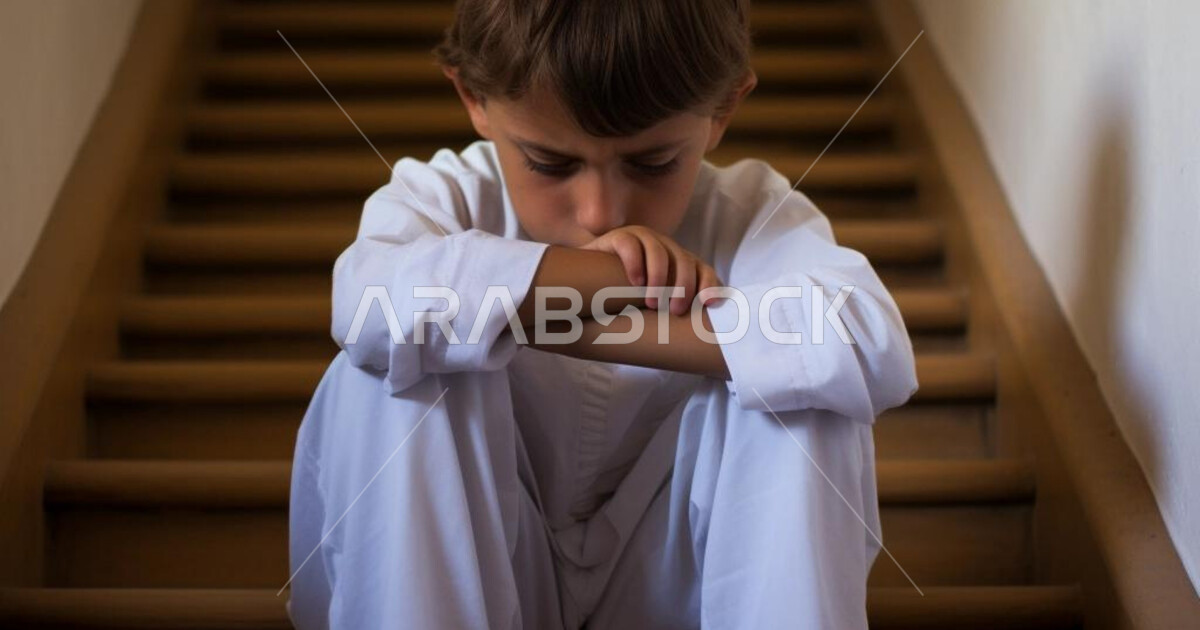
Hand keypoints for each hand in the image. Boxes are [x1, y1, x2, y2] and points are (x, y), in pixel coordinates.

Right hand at [580, 225, 723, 315]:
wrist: (587, 283)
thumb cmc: (628, 303)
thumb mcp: (655, 308)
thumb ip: (674, 316)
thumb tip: (698, 346)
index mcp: (680, 263)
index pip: (703, 270)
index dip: (709, 284)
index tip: (708, 304)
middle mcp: (665, 248)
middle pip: (684, 261)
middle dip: (684, 287)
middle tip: (674, 311)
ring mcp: (642, 239)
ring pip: (659, 252)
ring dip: (659, 278)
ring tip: (652, 303)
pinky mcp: (618, 238)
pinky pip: (630, 245)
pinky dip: (636, 263)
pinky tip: (635, 282)